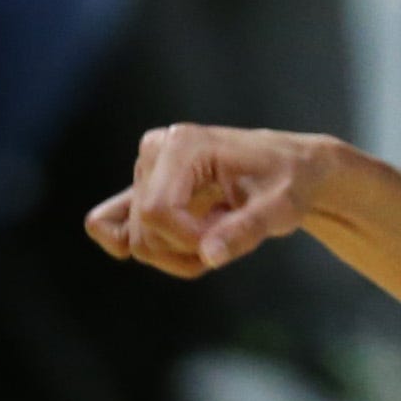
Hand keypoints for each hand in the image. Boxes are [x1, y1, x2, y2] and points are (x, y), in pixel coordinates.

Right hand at [87, 122, 346, 274]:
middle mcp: (155, 150)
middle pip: (144, 231)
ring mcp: (145, 168)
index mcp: (184, 144)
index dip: (188, 241)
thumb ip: (246, 230)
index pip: (156, 211)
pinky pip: (108, 223)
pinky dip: (134, 244)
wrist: (292, 168)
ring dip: (176, 255)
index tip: (225, 242)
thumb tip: (208, 256)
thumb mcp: (282, 207)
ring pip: (135, 240)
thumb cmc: (290, 181)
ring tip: (216, 236)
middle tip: (228, 239)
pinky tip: (163, 246)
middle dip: (186, 252)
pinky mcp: (143, 188)